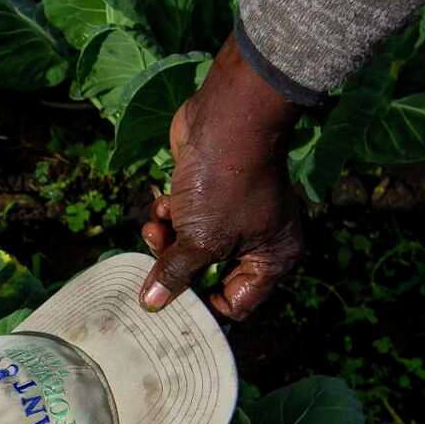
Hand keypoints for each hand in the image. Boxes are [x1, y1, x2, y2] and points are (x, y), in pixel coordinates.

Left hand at [140, 33, 307, 319]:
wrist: (226, 117)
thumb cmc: (224, 183)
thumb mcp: (201, 239)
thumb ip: (177, 274)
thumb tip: (151, 305)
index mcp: (273, 257)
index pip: (238, 303)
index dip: (204, 306)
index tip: (172, 304)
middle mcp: (260, 240)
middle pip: (210, 275)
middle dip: (178, 268)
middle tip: (154, 264)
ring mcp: (236, 216)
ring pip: (192, 246)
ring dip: (167, 241)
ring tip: (154, 227)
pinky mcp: (211, 195)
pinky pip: (186, 221)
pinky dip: (171, 217)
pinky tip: (162, 203)